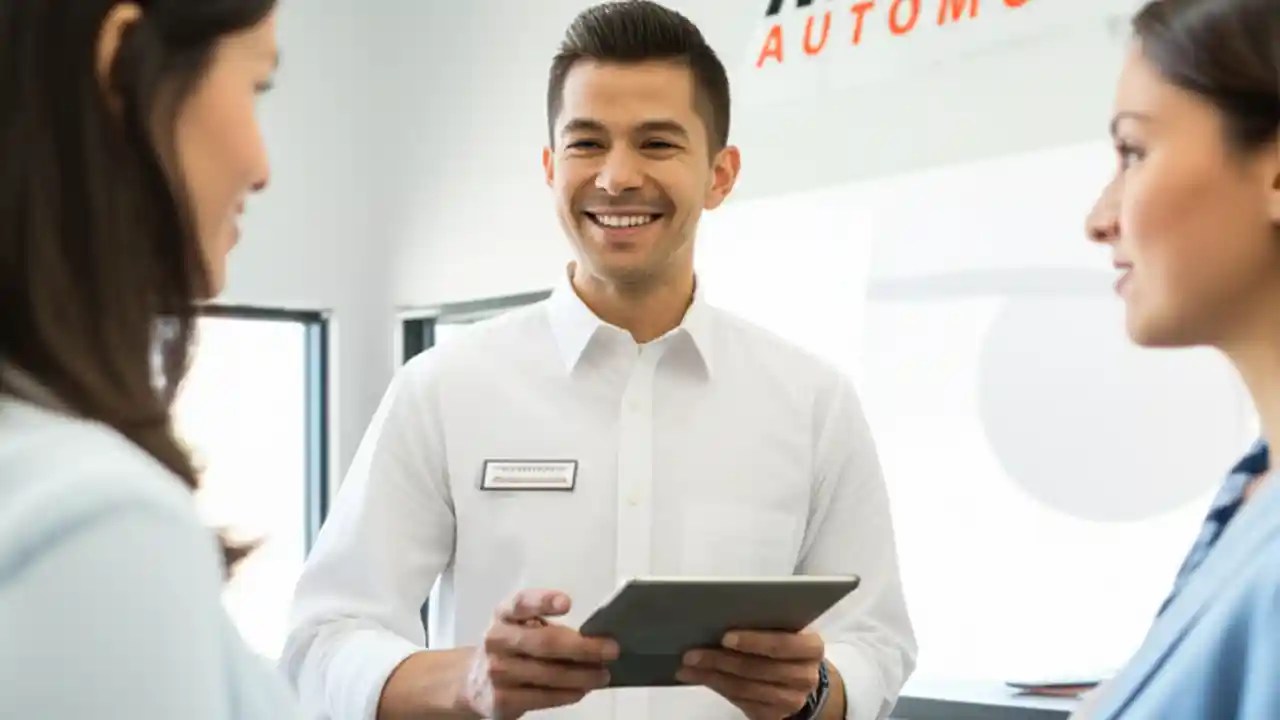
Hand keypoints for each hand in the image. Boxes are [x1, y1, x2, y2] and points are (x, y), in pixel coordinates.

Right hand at [455, 589, 619, 718]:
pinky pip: (544, 697)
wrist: (471, 682)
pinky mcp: (502, 700)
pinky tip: (582, 689)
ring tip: (603, 674)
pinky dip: (569, 693)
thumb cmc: (510, 648)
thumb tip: (594, 634)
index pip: (522, 603)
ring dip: (583, 675)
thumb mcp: (518, 625)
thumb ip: (545, 624)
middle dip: (583, 647)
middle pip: (545, 643)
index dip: (543, 601)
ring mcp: (498, 672)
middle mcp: (497, 640)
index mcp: (504, 615)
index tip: (566, 602)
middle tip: (611, 649)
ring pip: (550, 674)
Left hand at [676, 630, 824, 719]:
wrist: (803, 677)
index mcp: (812, 647)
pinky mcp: (775, 716)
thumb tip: (720, 616)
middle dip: (720, 661)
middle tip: (691, 654)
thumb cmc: (787, 643)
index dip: (753, 641)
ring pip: (745, 689)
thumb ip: (765, 624)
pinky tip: (700, 678)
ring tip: (688, 667)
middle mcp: (805, 676)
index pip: (782, 644)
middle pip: (757, 669)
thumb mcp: (786, 629)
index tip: (725, 637)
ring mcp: (791, 700)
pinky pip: (741, 702)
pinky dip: (717, 688)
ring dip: (712, 677)